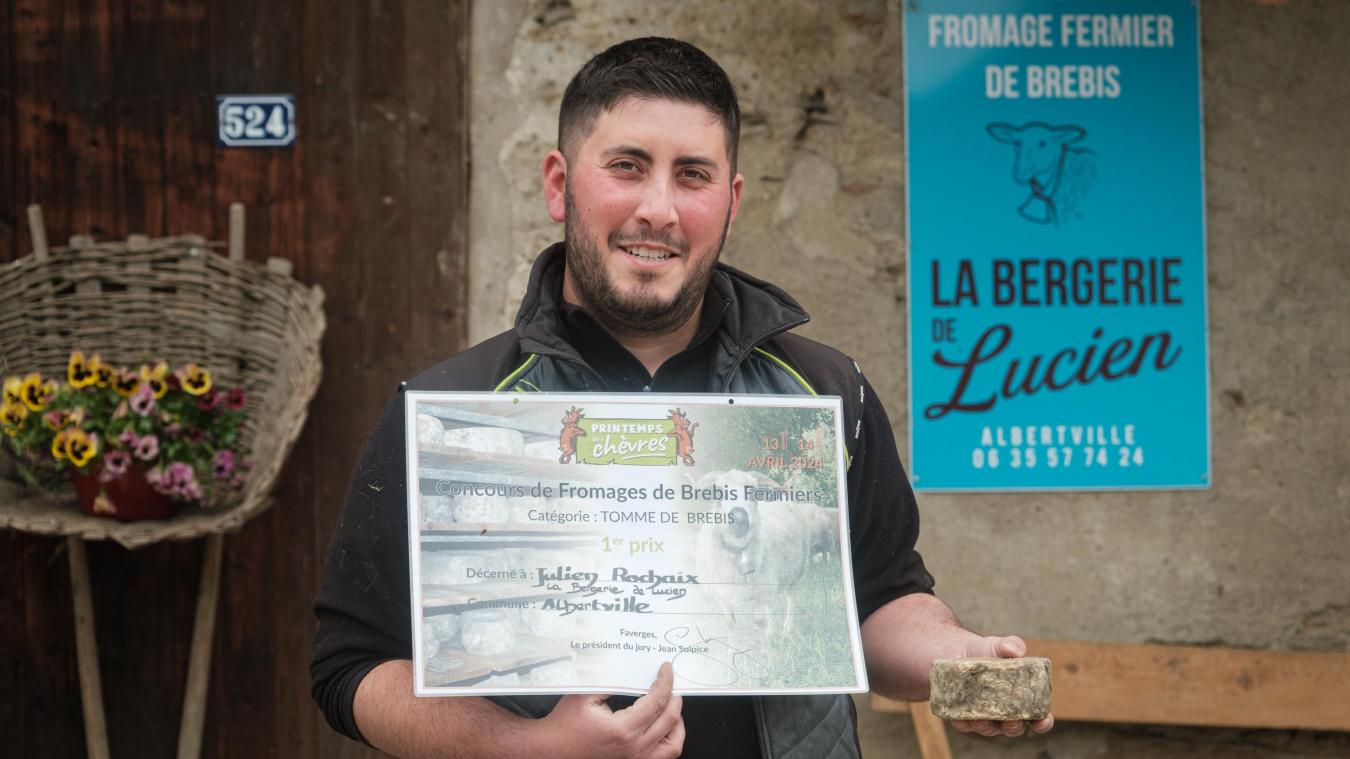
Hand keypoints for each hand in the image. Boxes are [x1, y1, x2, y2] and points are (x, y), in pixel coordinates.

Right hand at [534, 662, 684, 757]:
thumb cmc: (564, 724)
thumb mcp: (585, 693)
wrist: (552, 750)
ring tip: (672, 706)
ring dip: (677, 722)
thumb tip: (628, 666)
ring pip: (673, 743)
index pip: (657, 701)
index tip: (666, 670)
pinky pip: (663, 756)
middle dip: (674, 697)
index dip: (665, 682)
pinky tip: (664, 727)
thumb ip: (609, 679)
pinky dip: (670, 740)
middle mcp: (634, 747)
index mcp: (624, 728)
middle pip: (669, 719)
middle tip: (670, 683)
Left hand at [947, 635, 1054, 738]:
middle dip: (1014, 727)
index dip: (1042, 721)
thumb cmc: (985, 651)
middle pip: (1013, 728)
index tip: (1043, 720)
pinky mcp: (961, 715)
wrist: (954, 650)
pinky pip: (963, 724)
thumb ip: (1011, 645)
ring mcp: (983, 716)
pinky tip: (959, 718)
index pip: (1037, 716)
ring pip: (987, 728)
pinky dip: (962, 722)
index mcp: (1020, 699)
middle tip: (1012, 721)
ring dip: (985, 726)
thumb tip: (1016, 651)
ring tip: (981, 719)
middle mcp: (1004, 713)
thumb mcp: (998, 645)